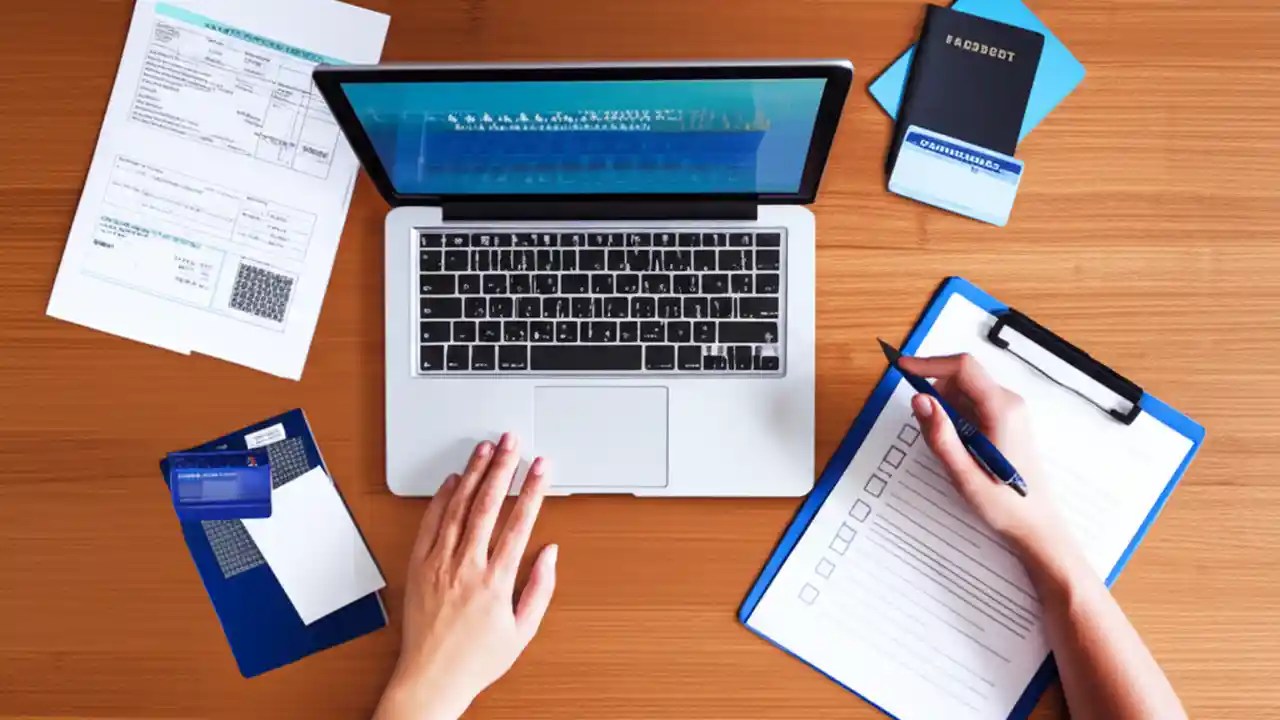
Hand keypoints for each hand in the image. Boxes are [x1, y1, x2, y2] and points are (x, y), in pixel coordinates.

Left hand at [375, 433, 555, 719]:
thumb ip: (540, 588)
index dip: (532, 490)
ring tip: (484, 450)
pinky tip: (453, 480)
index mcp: (496, 582)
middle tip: (511, 442)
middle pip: (487, 505)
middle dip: (502, 468)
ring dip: (473, 475)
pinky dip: (441, 499)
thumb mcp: (523, 630)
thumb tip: (550, 553)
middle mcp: (466, 567)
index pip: (519, 523)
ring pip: (458, 508)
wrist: (431, 678)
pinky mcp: (418, 567)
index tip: (540, 467)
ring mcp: (439, 564)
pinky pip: (430, 525)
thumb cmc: (477, 659)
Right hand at [898, 354, 1071, 560]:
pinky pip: (971, 406)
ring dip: (946, 411)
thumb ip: (940, 436)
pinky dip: (955, 419)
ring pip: (963, 392)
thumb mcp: (963, 474)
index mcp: (1001, 409)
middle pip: (961, 378)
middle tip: (929, 432)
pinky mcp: (1005, 420)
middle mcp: (1008, 402)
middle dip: (936, 396)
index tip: (902, 368)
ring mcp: (1008, 410)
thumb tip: (919, 400)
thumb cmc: (1004, 504)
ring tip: (952, 450)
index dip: (929, 363)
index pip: (963, 367)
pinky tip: (961, 450)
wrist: (1036, 525)